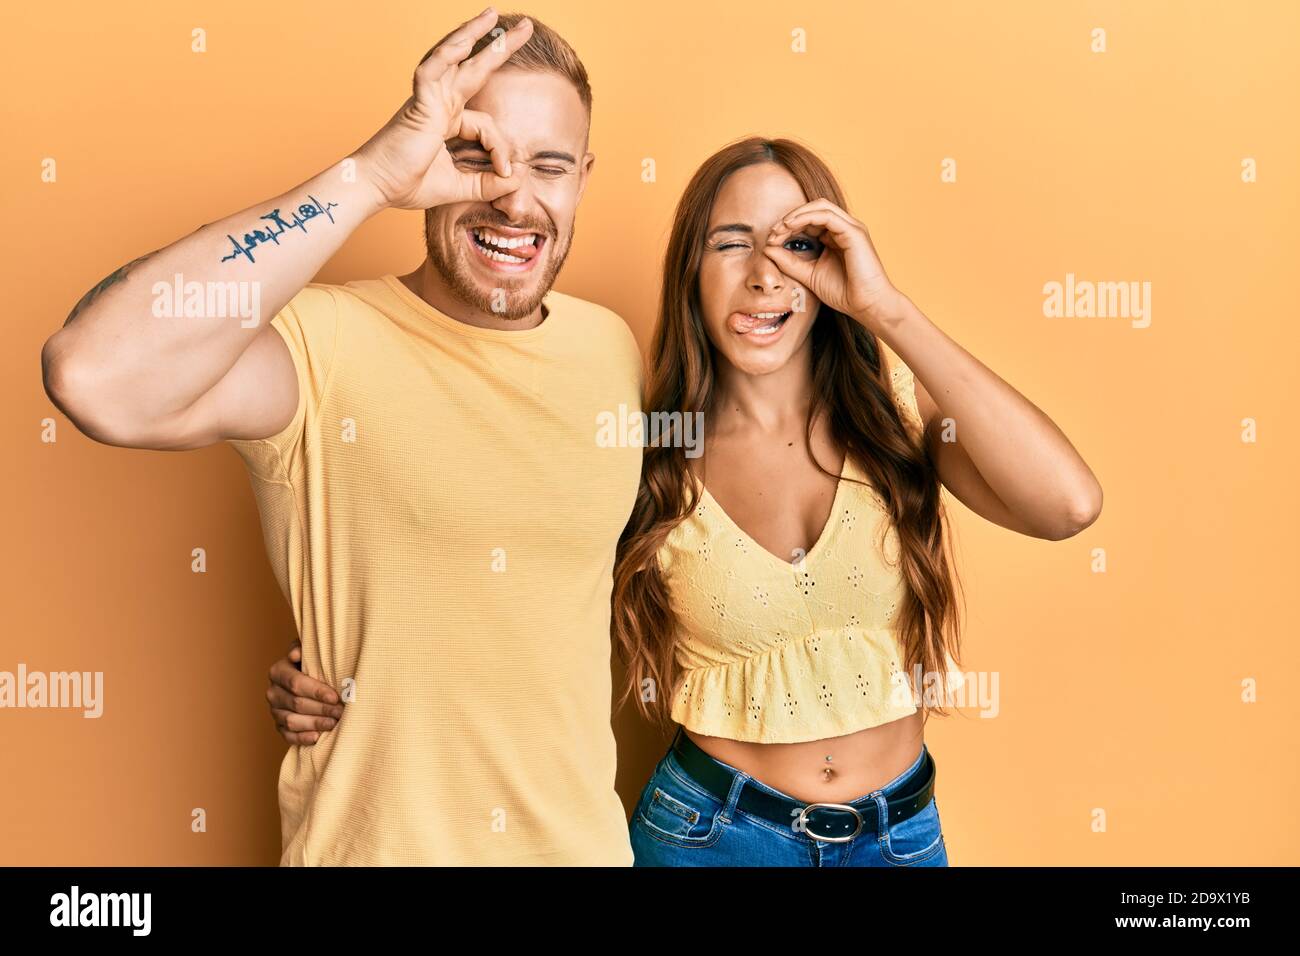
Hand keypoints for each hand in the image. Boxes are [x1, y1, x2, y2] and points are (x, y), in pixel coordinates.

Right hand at [266, 641, 343, 745]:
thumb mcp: (309, 651)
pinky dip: (302, 738)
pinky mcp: (278, 726)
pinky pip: (288, 735)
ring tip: (334, 723)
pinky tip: (317, 737)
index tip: (335, 697)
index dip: (316, 691)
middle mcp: (272, 692)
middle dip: (321, 708)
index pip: (296, 683)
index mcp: (278, 671)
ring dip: (315, 723)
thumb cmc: (314, 662)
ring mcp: (274, 710)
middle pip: (296, 703)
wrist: (308, 678)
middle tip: (341, 712)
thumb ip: (303, 648)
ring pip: (292, 721)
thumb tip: (296, 653)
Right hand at [354, 9, 532, 209]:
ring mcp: (428, 99)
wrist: (376, 187)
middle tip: (524, 27)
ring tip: (493, 15)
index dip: (501, 147)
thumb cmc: (408, 184)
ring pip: (453, 58)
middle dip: (499, 47)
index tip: (505, 172)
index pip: (487, 124)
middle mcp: (439, 104)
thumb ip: (489, 184)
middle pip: (474, 68)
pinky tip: (467, 40)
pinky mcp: (418, 102)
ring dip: (473, 34)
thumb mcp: (460, 187)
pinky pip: (433, 70)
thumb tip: (517, 177)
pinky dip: (448, 54)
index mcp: (447, 121)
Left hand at [763, 199, 906, 331]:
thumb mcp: (808, 275)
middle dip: (790, 218)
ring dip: (796, 215)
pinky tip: (790, 226)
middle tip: (772, 232)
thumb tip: (768, 249)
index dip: (788, 226)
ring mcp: (851, 227)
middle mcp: (844, 228)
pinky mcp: (854, 232)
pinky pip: (826, 216)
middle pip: (813, 209)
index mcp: (836, 236)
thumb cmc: (843, 292)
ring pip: (819, 206)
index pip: (809, 220)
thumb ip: (789, 262)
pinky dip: (805, 217)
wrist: (866, 305)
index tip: (771, 239)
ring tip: (779, 228)